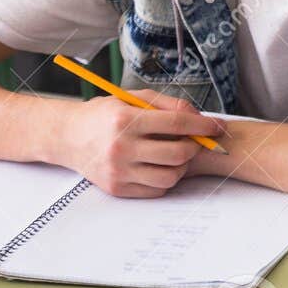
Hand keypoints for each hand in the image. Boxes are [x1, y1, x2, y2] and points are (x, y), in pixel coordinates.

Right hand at [60, 88, 225, 198]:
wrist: (68, 137)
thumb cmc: (106, 114)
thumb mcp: (135, 98)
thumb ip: (170, 105)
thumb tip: (200, 118)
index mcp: (125, 119)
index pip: (178, 124)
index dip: (204, 125)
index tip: (219, 126)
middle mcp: (121, 147)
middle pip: (178, 153)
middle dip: (196, 146)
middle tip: (195, 141)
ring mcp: (118, 171)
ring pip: (171, 176)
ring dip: (182, 165)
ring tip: (176, 153)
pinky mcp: (116, 188)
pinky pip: (156, 190)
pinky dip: (166, 178)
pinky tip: (160, 165)